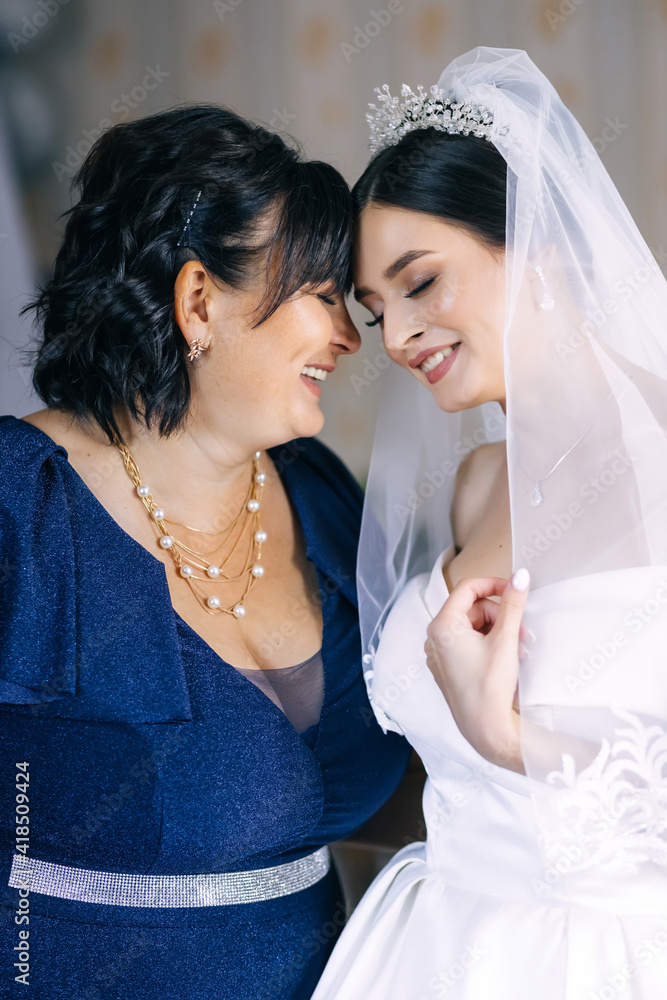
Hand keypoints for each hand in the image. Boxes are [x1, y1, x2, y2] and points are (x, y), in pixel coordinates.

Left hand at [424, 568, 530, 773]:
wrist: (486, 730)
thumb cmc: (490, 687)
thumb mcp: (505, 639)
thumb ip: (513, 604)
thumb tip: (520, 576)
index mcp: (442, 626)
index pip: (468, 588)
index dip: (494, 584)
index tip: (515, 589)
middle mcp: (435, 638)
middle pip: (473, 609)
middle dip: (501, 616)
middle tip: (523, 631)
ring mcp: (440, 654)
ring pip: (473, 627)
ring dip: (499, 631)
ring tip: (519, 648)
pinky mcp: (448, 667)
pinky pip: (469, 644)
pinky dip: (489, 645)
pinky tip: (507, 658)